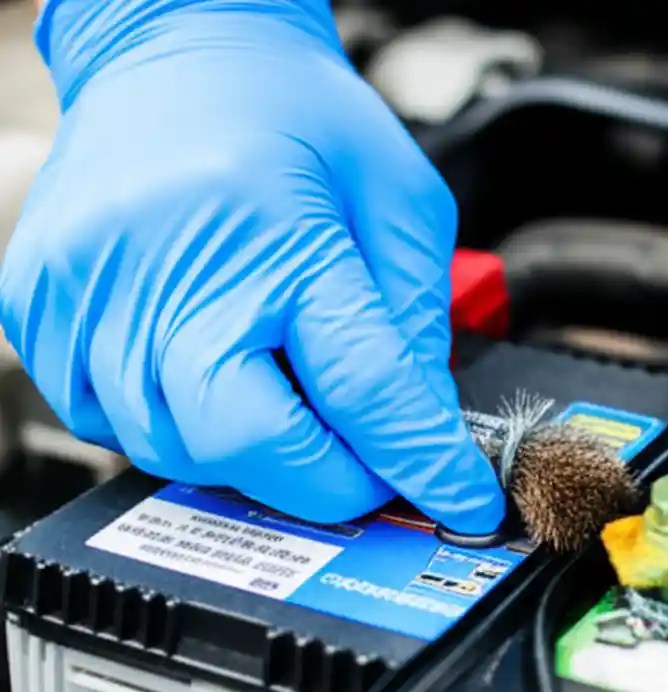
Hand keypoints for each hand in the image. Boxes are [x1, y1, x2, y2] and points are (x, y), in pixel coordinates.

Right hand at [0, 0, 504, 531]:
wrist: (178, 48)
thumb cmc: (293, 112)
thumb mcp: (399, 200)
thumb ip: (414, 318)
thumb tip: (418, 425)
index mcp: (276, 234)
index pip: (363, 390)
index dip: (421, 463)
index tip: (462, 502)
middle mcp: (170, 269)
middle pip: (247, 446)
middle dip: (325, 481)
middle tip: (368, 461)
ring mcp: (91, 294)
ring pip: (174, 447)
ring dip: (251, 452)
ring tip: (287, 389)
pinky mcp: (40, 307)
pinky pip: (109, 419)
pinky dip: (176, 420)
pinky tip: (214, 366)